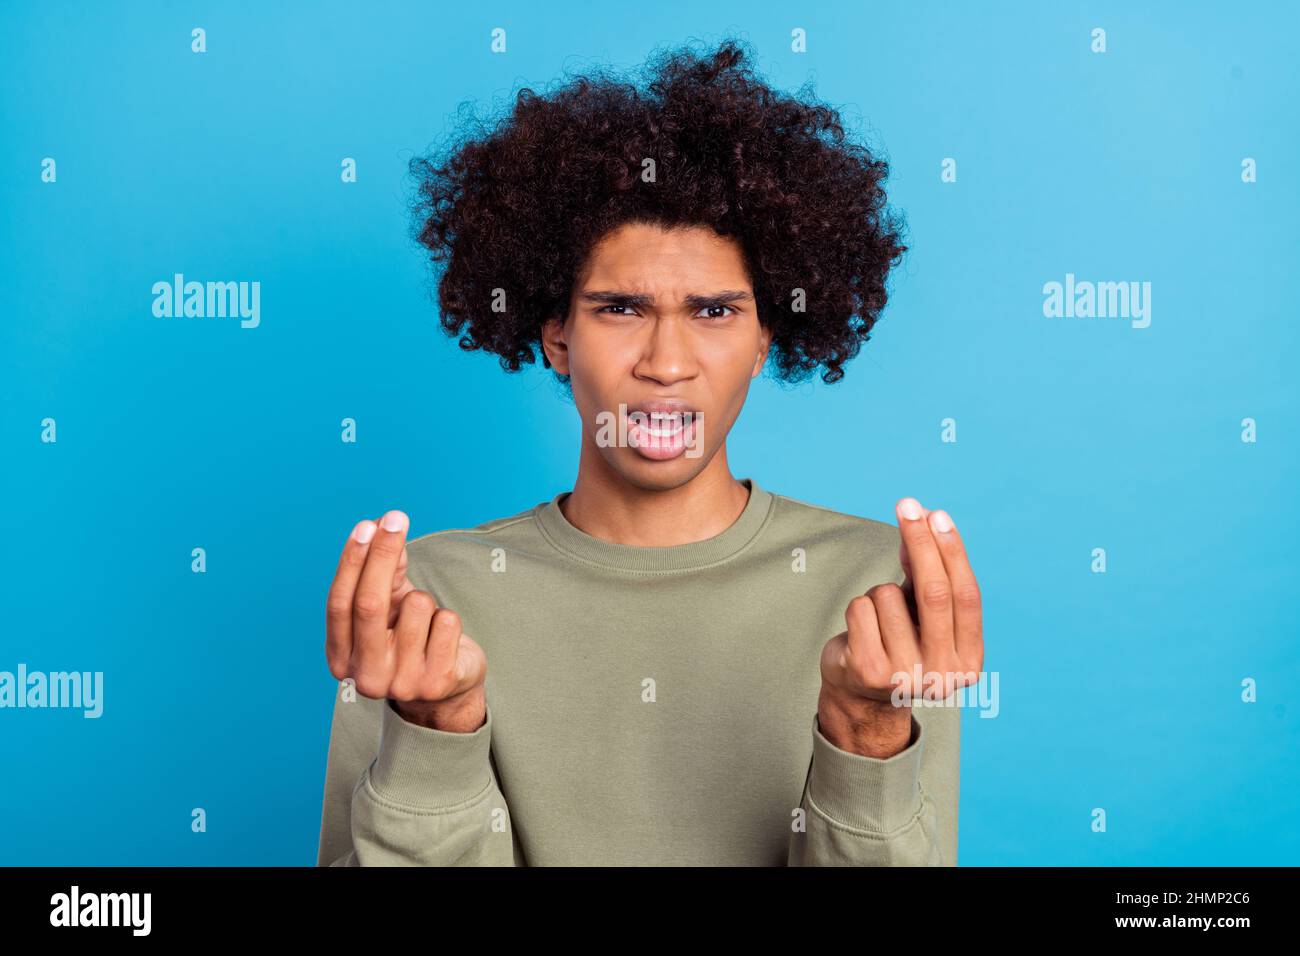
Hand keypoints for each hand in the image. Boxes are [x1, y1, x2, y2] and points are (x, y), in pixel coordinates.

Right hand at [325, 510, 487, 731]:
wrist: (446, 692)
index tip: (368, 524)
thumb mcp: (390, 607)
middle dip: (384, 554)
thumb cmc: (410, 639)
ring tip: (426, 619)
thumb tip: (381, 524)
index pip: (340, 602)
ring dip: (426, 599)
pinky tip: (445, 639)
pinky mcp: (437, 682)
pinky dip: (448, 618)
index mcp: (341, 658)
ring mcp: (402, 683)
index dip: (353, 561)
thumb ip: (384, 572)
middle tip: (397, 518)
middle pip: (370, 603)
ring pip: (417, 607)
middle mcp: (365, 676)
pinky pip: (447, 622)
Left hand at [818, 497, 983, 752]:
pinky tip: (859, 631)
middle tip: (907, 505)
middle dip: (920, 541)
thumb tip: (923, 521)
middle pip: (934, 592)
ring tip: (878, 620)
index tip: (937, 514)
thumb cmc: (897, 643)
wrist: (860, 696)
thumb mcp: (919, 610)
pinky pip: (861, 608)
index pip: (966, 595)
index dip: (951, 551)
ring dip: (878, 592)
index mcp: (968, 661)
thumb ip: (924, 573)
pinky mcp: (870, 671)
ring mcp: (906, 675)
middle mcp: (943, 674)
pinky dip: (857, 607)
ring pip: (889, 596)